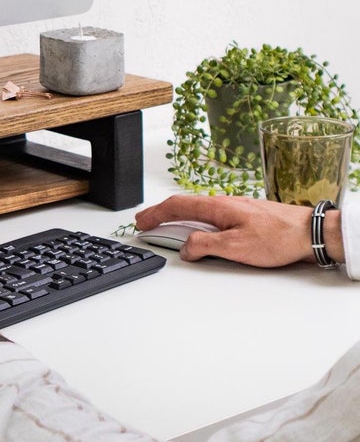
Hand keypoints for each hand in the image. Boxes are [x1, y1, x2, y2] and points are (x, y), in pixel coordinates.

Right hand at [134, 194, 342, 266]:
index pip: (176, 206)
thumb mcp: (236, 247)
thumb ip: (205, 245)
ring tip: (167, 228)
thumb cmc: (279, 237)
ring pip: (198, 210)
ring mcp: (234, 208)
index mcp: (217, 207)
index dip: (155, 214)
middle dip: (161, 214)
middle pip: (184, 205)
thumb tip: (186, 247)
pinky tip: (199, 230)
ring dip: (178, 218)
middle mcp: (223, 203)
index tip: (141, 222)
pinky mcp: (244, 216)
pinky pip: (211, 215)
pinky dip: (195, 221)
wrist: (310, 232)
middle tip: (146, 223)